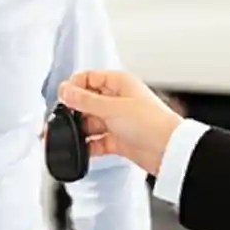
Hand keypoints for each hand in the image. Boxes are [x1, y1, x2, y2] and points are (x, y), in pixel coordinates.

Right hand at [57, 70, 182, 175]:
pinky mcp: (119, 139)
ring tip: (70, 138)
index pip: (88, 78)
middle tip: (61, 122)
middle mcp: (118, 100)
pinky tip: (81, 150)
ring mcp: (118, 120)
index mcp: (119, 83)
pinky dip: (88, 146)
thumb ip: (85, 100)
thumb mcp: (112, 108)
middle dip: (74, 112)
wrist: (168, 151)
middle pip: (87, 102)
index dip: (73, 87)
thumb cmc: (151, 123)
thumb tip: (64, 90)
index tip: (63, 99)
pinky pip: (97, 141)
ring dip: (79, 131)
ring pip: (90, 123)